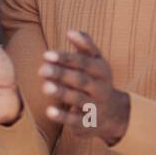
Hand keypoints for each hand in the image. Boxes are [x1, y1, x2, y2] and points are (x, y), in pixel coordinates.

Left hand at [38, 30, 129, 144]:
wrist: (114, 115)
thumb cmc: (97, 81)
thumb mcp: (97, 63)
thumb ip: (85, 46)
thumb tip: (70, 31)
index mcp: (101, 71)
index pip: (84, 62)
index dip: (66, 58)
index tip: (46, 55)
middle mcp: (100, 88)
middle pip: (81, 80)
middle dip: (61, 74)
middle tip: (41, 70)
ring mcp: (95, 107)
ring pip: (78, 99)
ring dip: (62, 93)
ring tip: (45, 87)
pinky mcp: (87, 123)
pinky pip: (75, 120)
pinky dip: (63, 116)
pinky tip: (49, 111)